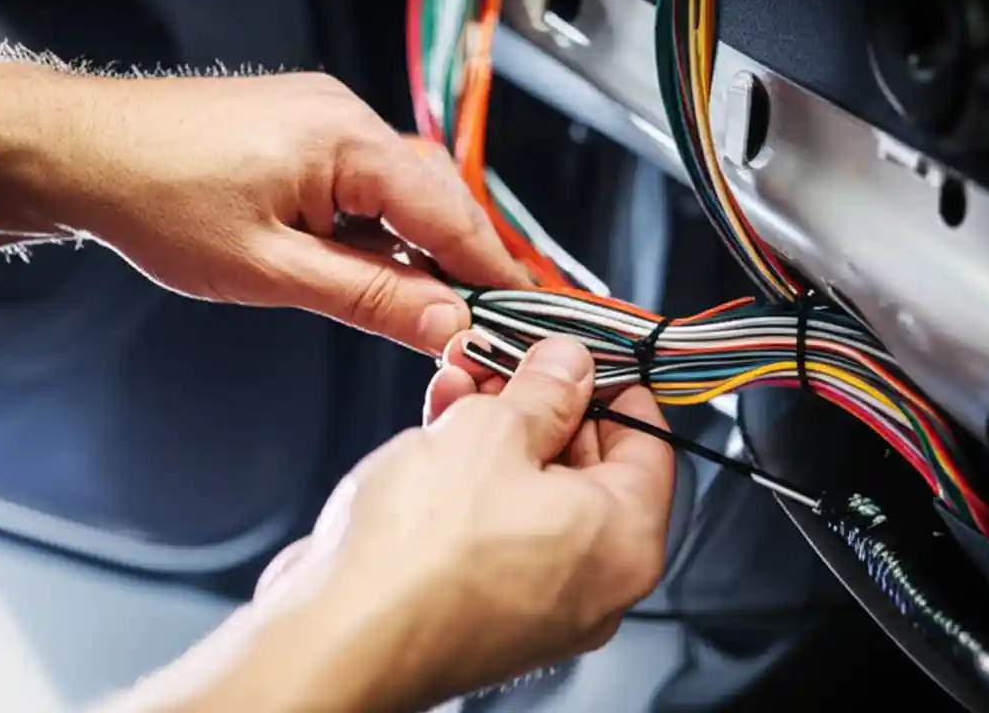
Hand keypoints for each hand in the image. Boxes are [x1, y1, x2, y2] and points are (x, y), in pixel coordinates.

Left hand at [58, 72, 526, 352]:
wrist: (79, 151)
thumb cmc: (157, 201)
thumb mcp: (272, 271)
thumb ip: (370, 299)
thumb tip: (448, 323)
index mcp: (349, 142)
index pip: (452, 215)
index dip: (494, 274)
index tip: (525, 320)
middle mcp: (347, 117)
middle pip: (437, 199)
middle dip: (461, 265)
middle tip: (478, 328)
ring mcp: (325, 118)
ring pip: (403, 192)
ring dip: (419, 250)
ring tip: (426, 311)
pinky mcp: (303, 130)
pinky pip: (367, 182)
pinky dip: (381, 230)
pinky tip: (376, 271)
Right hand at [245, 334, 675, 709]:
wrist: (338, 635)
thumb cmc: (419, 557)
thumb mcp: (492, 432)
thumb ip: (543, 391)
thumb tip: (567, 367)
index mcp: (624, 542)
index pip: (649, 444)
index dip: (613, 384)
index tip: (580, 352)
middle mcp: (592, 583)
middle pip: (587, 467)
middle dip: (541, 402)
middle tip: (507, 357)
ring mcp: (535, 602)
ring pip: (533, 492)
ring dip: (498, 431)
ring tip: (460, 382)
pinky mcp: (480, 607)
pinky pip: (496, 527)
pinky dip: (474, 477)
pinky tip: (439, 430)